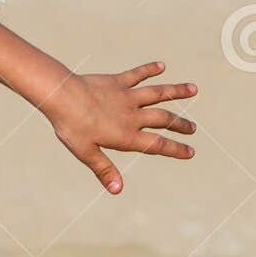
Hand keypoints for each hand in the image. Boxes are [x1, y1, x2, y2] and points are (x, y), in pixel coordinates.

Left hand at [45, 62, 196, 193]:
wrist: (62, 96)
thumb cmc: (71, 126)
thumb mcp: (86, 152)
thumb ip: (104, 170)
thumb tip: (118, 190)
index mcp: (126, 135)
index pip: (157, 144)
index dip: (175, 149)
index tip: (191, 152)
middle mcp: (132, 115)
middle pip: (163, 119)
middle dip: (180, 124)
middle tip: (193, 128)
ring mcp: (126, 96)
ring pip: (158, 93)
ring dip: (176, 91)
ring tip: (193, 89)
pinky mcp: (117, 81)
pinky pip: (137, 74)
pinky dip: (149, 69)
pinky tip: (161, 66)